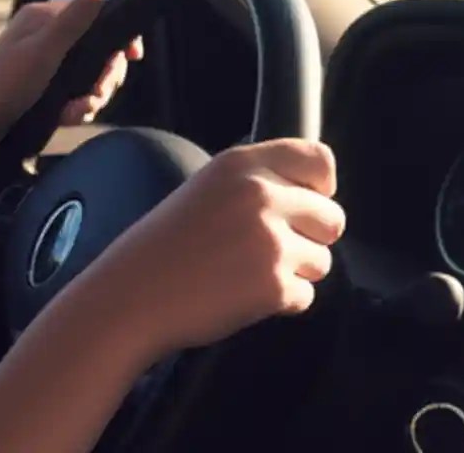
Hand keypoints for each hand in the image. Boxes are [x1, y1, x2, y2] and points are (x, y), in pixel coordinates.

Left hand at [0, 0, 142, 145]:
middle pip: (98, 49)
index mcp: (43, 17)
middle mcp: (45, 34)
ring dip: (90, 97)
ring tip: (76, 114)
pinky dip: (76, 107)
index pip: (96, 15)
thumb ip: (72, 22)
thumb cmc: (4, 87)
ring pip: (89, 74)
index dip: (119, 36)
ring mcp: (44, 60)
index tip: (134, 57)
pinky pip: (74, 91)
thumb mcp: (43, 52)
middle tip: (95, 98)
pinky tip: (67, 118)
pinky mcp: (43, 85)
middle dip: (103, 77)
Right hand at [76, 139, 344, 357]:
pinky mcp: (273, 285)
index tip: (306, 203)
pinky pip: (306, 295)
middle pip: (332, 216)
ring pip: (323, 259)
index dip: (320, 188)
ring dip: (296, 272)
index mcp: (243, 165)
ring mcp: (270, 241)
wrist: (131, 296)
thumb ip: (258, 182)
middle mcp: (262, 195)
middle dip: (310, 238)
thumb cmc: (166, 247)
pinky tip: (242, 295)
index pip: (320, 161)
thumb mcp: (208, 188)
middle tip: (270, 250)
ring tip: (248, 273)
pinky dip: (281, 302)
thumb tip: (314, 193)